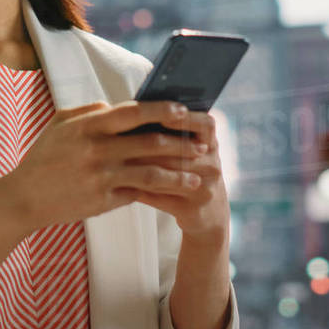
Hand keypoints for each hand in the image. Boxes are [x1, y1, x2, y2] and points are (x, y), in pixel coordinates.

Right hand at [0, 99, 212, 233]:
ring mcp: (100, 177)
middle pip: (150, 143)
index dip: (161, 110)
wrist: (24, 197)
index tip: (183, 110)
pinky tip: (175, 193)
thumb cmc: (44, 156)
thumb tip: (119, 107)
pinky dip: (159, 193)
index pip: (133, 112)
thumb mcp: (60, 124)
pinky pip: (138, 194)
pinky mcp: (102, 201)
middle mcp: (96, 150)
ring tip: (198, 176)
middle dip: (181, 143)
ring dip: (179, 174)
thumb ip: (90, 111)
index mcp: (88, 126)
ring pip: (151, 174)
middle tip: (202, 144)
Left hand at [123, 105, 229, 239]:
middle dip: (149, 144)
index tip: (163, 117)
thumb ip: (168, 132)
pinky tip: (120, 183)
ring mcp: (205, 189)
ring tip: (116, 159)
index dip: (185, 119)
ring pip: (167, 174)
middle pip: (180, 151)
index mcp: (210, 143)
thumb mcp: (188, 151)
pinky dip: (140, 188)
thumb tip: (130, 113)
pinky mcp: (193, 210)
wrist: (208, 215)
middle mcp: (212, 165)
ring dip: (140, 166)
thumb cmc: (187, 172)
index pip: (206, 124)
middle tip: (122, 138)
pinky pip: (161, 197)